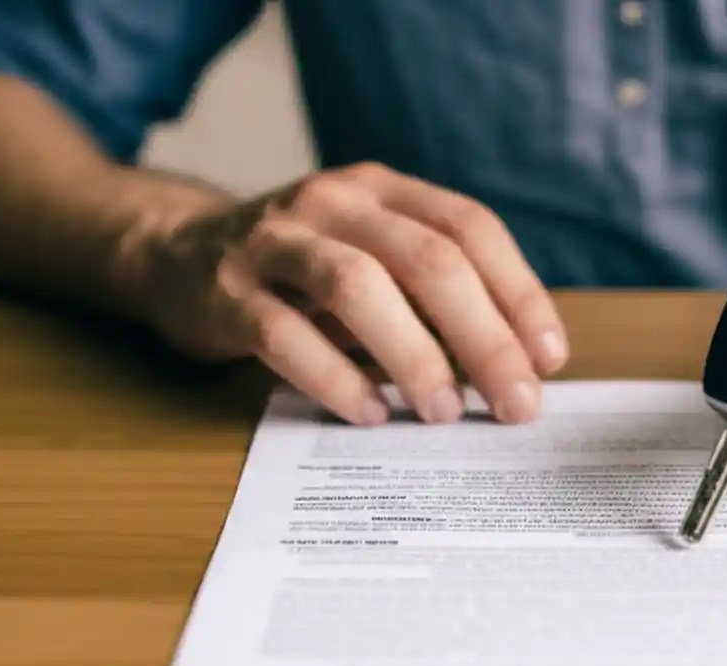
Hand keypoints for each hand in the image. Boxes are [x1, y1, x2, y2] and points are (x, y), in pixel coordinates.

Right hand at [135, 162, 567, 425]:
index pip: (470, 228)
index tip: (549, 359)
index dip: (518, 292)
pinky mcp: (225, 291)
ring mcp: (275, 242)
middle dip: (484, 336)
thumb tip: (517, 367)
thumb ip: (432, 300)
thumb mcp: (372, 261)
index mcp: (383, 190)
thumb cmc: (301, 274)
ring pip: (357, 286)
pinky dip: (333, 376)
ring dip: (413, 354)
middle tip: (516, 404)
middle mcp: (334, 202)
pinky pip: (282, 333)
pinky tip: (368, 414)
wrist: (177, 254)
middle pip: (427, 260)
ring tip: (445, 412)